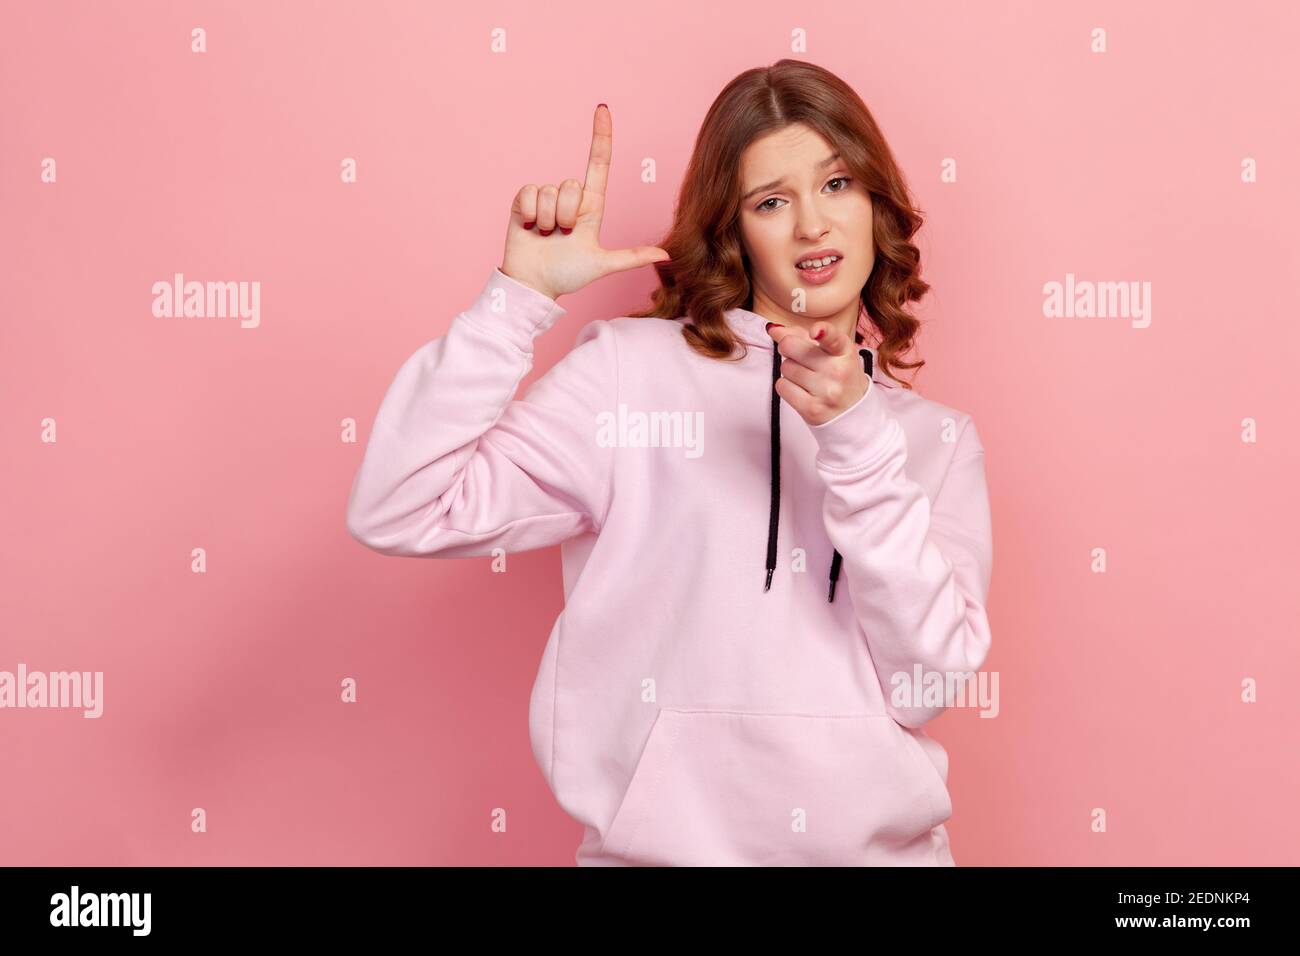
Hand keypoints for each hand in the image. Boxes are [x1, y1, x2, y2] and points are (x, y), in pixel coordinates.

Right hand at [500, 104, 669, 300]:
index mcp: (591, 206)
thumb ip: (632, 257)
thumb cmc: (568, 275)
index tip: (602, 109)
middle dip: (567, 214)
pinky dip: (529, 213)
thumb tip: (667, 255)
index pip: (598, 163)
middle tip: (563, 235)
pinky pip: (529, 192)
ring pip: (550, 191)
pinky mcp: (523, 201)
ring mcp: (546, 199)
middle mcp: (569, 198)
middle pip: (571, 185)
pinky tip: (529, 228)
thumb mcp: (602, 264)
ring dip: (547, 219)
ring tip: (546, 235)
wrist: (534, 285)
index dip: (601, 136)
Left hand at [766, 320, 869, 425]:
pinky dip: (786, 386)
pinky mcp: (811, 409)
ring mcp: (825, 391)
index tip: (815, 332)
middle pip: (791, 346)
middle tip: (799, 356)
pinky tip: (801, 390)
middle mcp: (837, 371)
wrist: (852, 413)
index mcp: (844, 352)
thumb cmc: (838, 377)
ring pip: (785, 366)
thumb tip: (774, 330)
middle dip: (788, 348)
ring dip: (790, 370)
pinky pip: (782, 386)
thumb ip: (802, 337)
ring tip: (806, 377)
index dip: (822, 331)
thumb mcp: (830, 352)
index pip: (833, 338)